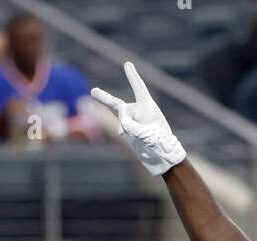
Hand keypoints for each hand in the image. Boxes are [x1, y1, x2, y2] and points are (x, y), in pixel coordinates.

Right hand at [91, 61, 185, 176]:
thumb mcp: (149, 135)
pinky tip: (123, 132)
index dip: (133, 77)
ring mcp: (132, 123)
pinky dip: (122, 128)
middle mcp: (138, 112)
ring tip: (103, 105)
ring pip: (119, 116)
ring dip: (115, 115)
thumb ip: (134, 127)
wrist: (164, 161)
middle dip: (104, 98)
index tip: (128, 64)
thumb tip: (122, 125)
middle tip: (92, 92)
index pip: (139, 88)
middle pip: (118, 104)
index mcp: (148, 107)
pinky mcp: (129, 133)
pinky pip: (121, 127)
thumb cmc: (162, 144)